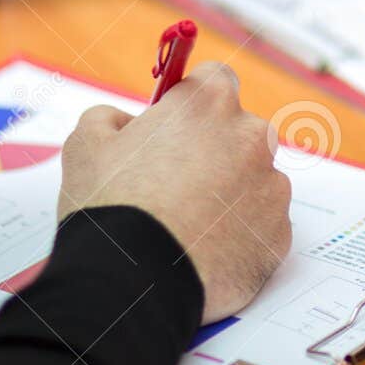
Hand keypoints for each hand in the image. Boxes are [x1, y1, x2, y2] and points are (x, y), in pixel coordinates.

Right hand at [57, 64, 292, 321]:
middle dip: (214, 151)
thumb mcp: (86, 144)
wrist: (134, 284)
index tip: (173, 126)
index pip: (213, 81)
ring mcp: (272, 188)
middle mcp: (252, 137)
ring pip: (253, 181)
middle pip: (239, 132)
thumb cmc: (111, 208)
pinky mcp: (278, 235)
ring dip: (229, 195)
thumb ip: (110, 118)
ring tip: (186, 225)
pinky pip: (260, 226)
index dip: (190, 104)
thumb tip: (124, 122)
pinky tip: (203, 251)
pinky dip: (239, 236)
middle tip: (173, 184)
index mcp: (209, 103)